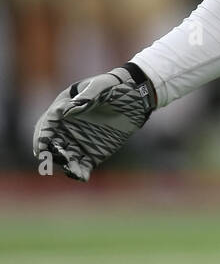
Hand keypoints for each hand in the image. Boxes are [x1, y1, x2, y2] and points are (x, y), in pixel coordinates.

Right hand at [33, 65, 155, 180]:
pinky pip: (83, 164)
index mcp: (64, 108)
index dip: (42, 136)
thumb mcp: (101, 86)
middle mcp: (67, 127)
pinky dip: (81, 172)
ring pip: (67, 157)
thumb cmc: (113, 86)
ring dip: (67, 165)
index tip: (40, 147)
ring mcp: (79, 141)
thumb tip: (68, 110)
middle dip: (51, 153)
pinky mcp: (92, 152)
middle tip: (53, 161)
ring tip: (74, 172)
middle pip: (53, 143)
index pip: (48, 123)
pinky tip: (83, 177)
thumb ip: (87, 95)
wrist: (134, 97)